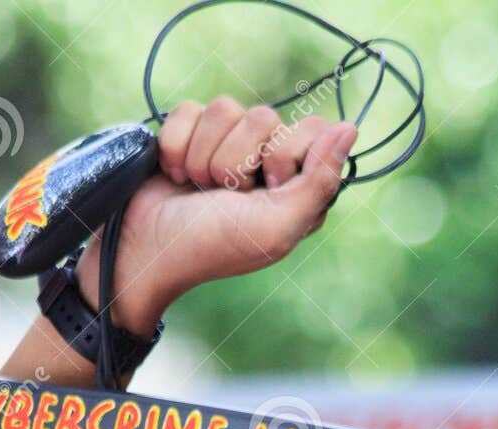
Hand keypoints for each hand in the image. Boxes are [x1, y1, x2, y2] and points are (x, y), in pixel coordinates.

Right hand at [75, 97, 358, 334]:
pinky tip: (175, 176)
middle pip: (265, 116)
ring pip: (225, 108)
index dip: (284, 155)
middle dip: (236, 161)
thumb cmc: (213, 246)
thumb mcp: (276, 225)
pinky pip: (190, 110)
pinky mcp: (188, 133)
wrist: (146, 251)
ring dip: (204, 157)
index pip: (312, 129)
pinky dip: (176, 147)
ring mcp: (224, 144)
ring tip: (197, 190)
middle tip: (225, 196)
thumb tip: (350, 128)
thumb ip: (319, 180)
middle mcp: (263, 159)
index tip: (266, 188)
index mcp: (294, 183)